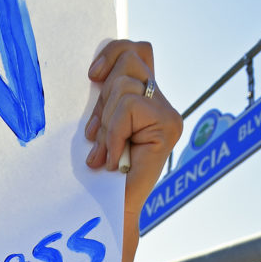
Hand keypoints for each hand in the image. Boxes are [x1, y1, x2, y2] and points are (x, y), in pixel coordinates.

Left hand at [84, 40, 181, 215]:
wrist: (112, 209)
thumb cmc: (102, 173)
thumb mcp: (101, 126)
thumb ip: (107, 99)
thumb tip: (95, 72)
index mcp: (149, 99)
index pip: (137, 51)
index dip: (113, 53)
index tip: (91, 75)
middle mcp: (164, 103)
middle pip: (129, 61)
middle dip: (103, 99)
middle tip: (94, 136)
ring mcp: (169, 114)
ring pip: (125, 85)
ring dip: (106, 121)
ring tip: (105, 151)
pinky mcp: (168, 126)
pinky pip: (129, 108)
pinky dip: (114, 133)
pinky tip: (113, 159)